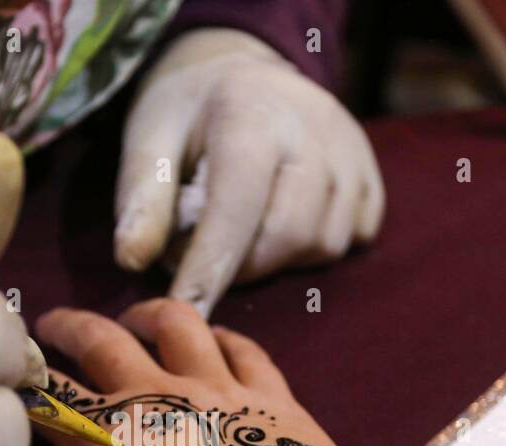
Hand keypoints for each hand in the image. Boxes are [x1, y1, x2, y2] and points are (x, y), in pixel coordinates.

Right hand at [24, 299, 439, 445]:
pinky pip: (243, 347)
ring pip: (177, 325)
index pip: (49, 398)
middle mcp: (161, 396)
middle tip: (49, 325)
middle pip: (103, 343)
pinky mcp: (276, 399)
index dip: (19, 382)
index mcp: (110, 436)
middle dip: (68, 329)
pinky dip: (220, 334)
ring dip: (145, 314)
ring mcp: (223, 390)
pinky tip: (215, 340)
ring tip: (131, 318)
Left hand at [114, 29, 383, 318]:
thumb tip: (132, 260)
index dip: (211, 265)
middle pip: (288, 234)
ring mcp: (352, 152)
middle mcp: (314, 128)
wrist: (245, 75)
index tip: (185, 310)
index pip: (237, 204)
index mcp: (251, 112)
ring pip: (323, 244)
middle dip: (242, 267)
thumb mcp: (148, 140)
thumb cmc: (188, 115)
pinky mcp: (373, 176)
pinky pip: (353, 240)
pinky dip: (313, 250)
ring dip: (277, 260)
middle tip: (204, 257)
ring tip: (242, 234)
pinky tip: (281, 225)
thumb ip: (141, 199)